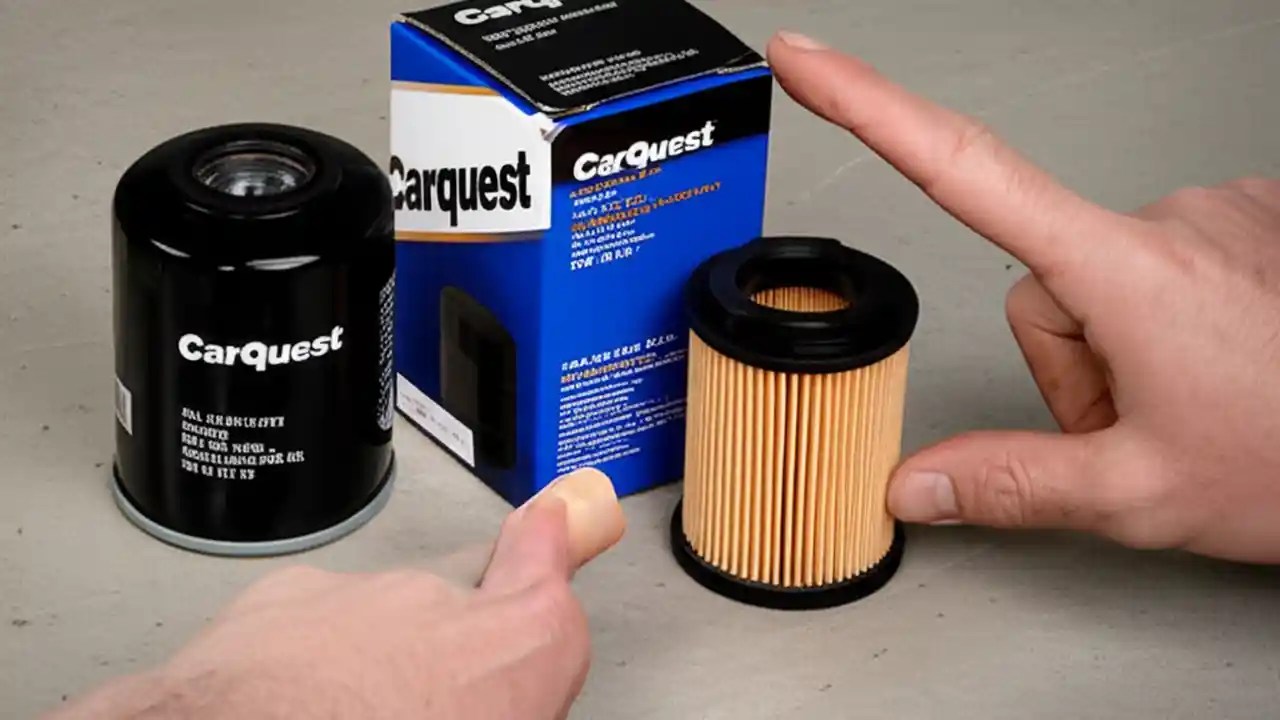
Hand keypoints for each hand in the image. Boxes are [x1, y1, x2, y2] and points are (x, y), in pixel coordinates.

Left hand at [49, 469, 625, 718]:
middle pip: (448, 620)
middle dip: (426, 664)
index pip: (551, 576)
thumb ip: (500, 683)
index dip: (553, 540)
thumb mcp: (496, 709)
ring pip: (371, 625)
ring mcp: (365, 595)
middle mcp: (443, 608)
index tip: (558, 512)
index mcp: (513, 651)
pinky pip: (307, 622)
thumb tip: (486, 689)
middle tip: (401, 716)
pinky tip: (278, 707)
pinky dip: (297, 658)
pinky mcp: (289, 594)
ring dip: (356, 667)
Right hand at [767, 32, 1279, 562]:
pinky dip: (1172, 315)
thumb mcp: (1137, 492)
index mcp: (1122, 273)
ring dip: (1123, 343)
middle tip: (1140, 421)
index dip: (870, 108)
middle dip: (1073, 362)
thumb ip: (1009, 482)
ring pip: (1104, 277)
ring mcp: (1215, 212)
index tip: (808, 61)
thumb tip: (914, 486)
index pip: (962, 169)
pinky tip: (1220, 360)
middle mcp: (1167, 218)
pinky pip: (1163, 260)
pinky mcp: (1253, 215)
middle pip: (1043, 284)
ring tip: (1193, 396)